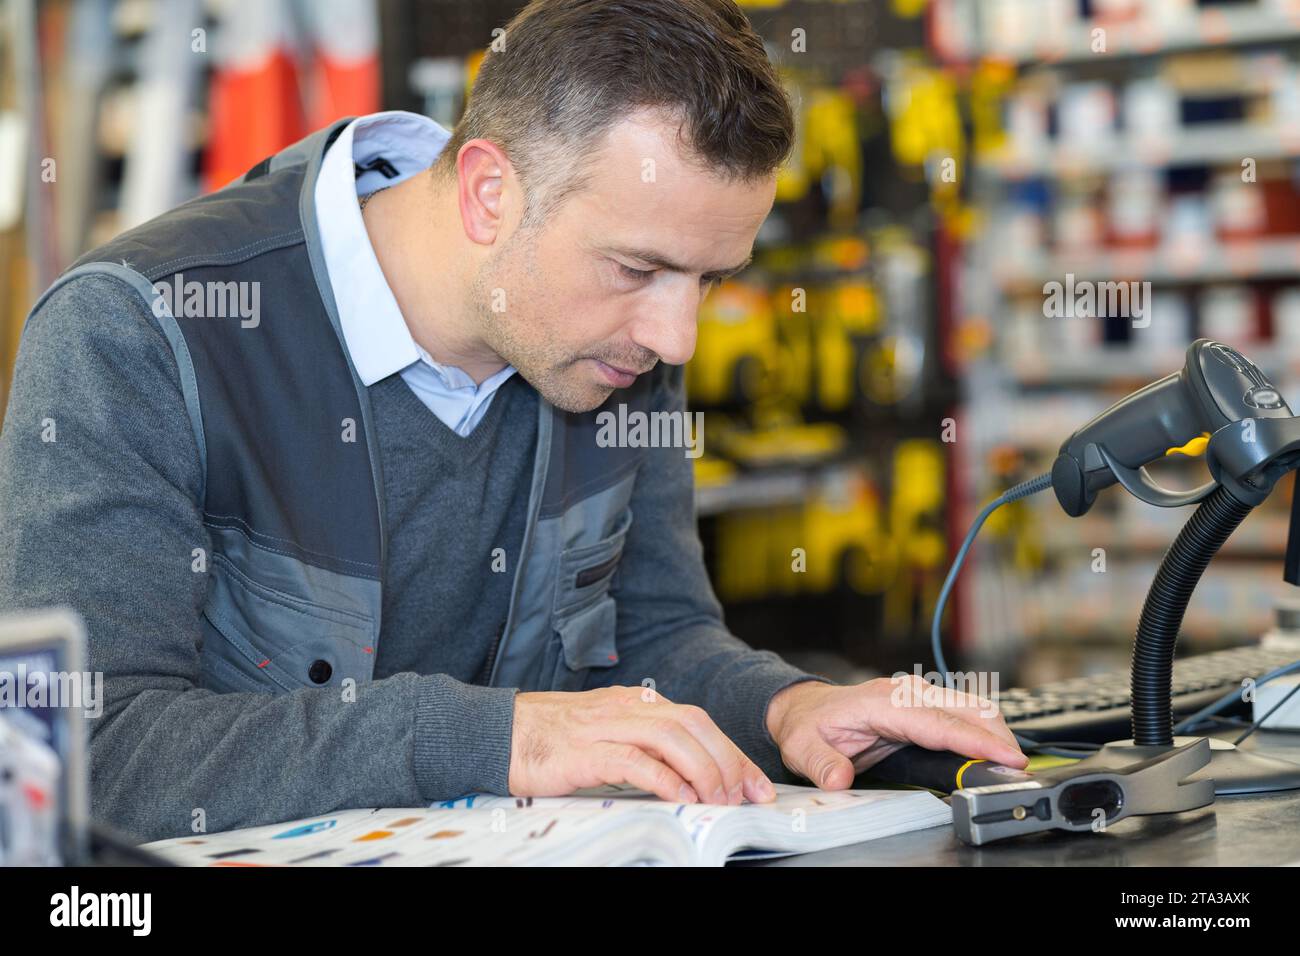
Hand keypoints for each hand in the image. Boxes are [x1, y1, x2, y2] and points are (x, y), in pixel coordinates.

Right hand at [509, 685, 777, 805]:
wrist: (495, 732)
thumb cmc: (548, 739)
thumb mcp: (604, 735)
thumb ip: (641, 747)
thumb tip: (685, 778)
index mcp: (634, 702)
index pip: (697, 721)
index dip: (732, 752)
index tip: (755, 783)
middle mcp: (625, 707)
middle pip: (693, 724)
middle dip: (728, 760)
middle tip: (747, 795)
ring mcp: (604, 726)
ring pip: (671, 737)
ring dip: (703, 770)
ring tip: (718, 801)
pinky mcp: (583, 751)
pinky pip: (633, 760)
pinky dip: (663, 779)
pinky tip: (679, 799)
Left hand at [764, 677, 1027, 789]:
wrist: (803, 709)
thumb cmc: (808, 726)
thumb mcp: (802, 748)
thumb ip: (821, 764)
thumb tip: (839, 779)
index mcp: (883, 702)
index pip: (939, 722)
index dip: (975, 740)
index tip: (1005, 757)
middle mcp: (905, 693)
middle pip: (966, 708)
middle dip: (999, 736)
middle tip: (1021, 770)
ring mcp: (917, 695)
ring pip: (971, 706)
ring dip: (996, 732)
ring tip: (1014, 764)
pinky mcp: (924, 704)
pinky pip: (963, 712)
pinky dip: (985, 729)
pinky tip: (995, 750)